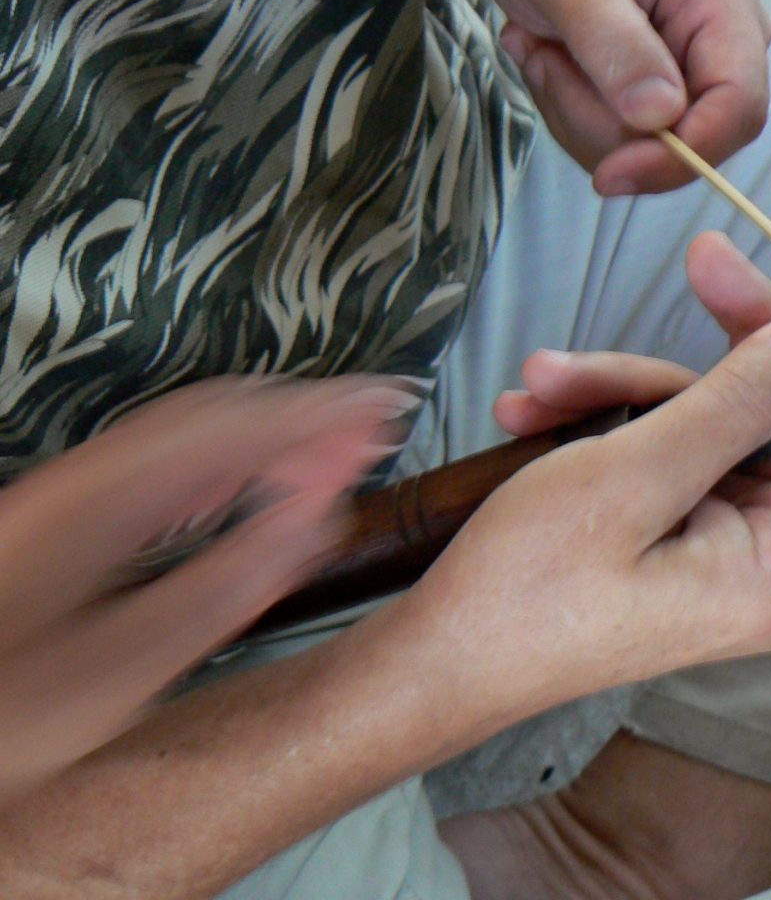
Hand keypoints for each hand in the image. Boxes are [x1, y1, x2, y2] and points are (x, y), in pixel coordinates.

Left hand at [0, 377, 407, 802]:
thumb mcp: (120, 672)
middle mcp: (85, 477)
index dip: (320, 410)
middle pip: (215, 415)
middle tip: (380, 428)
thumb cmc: (5, 711)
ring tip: (341, 452)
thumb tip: (312, 523)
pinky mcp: (67, 514)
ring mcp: (72, 490)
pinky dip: (231, 456)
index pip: (234, 426)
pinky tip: (258, 480)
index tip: (385, 406)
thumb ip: (222, 590)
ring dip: (272, 432)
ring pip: (192, 432)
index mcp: (100, 502)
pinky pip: (168, 459)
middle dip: (307, 414)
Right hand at [396, 305, 770, 740]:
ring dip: (623, 393)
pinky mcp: (669, 539)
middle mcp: (763, 560)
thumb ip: (732, 406)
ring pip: (705, 426)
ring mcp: (714, 549)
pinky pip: (664, 457)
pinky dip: (603, 426)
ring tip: (539, 387)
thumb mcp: (630, 479)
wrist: (435, 656)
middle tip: (694, 262)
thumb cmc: (524, 588)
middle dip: (687, 366)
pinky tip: (533, 414)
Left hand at [477, 0, 770, 195]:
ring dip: (580, 115)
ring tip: (543, 50)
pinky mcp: (668, 93)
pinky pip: (630, 145)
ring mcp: (699, 68)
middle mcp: (726, 36)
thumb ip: (612, 36)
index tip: (610, 173)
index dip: (685, 153)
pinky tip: (554, 62)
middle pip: (694, 137)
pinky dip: (578, 116)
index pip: (740, 103)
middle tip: (543, 60)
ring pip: (654, 150)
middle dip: (608, 123)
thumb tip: (661, 115)